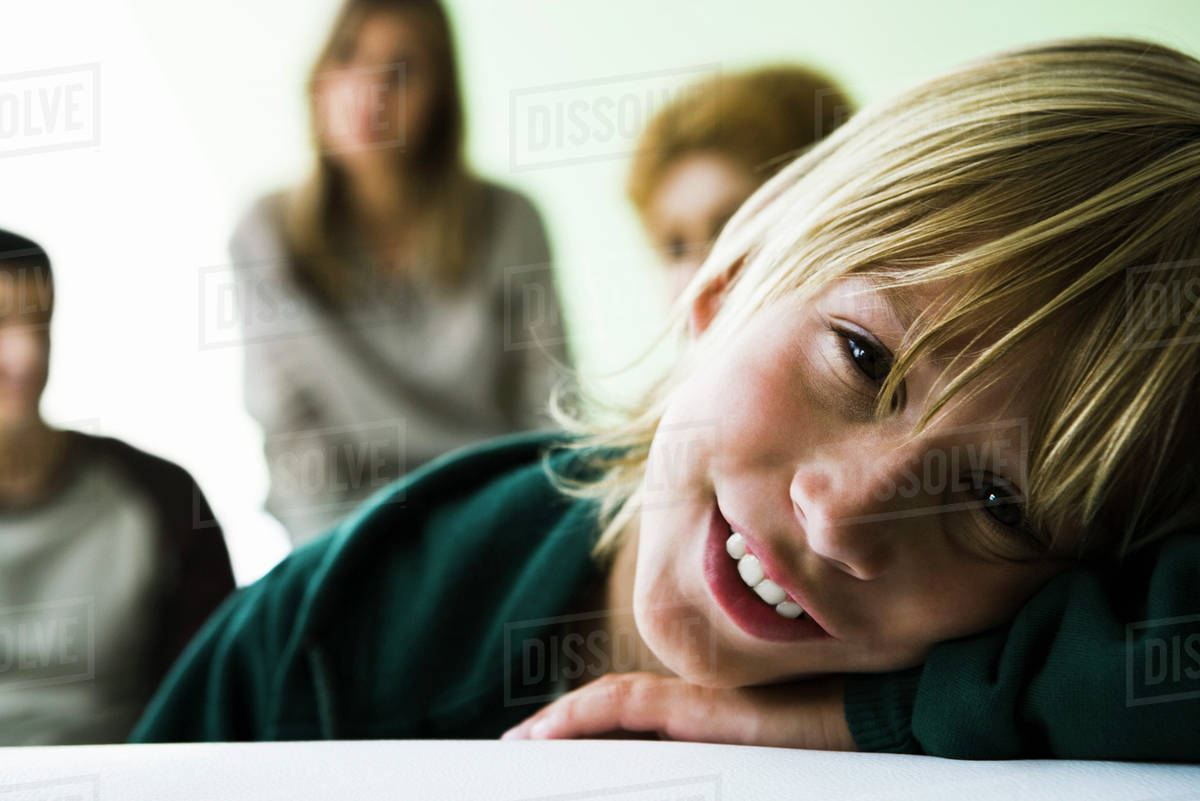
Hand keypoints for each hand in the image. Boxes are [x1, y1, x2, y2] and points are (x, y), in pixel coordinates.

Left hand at [500, 671, 856, 750]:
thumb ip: (728, 760)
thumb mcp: (764, 763)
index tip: (548, 745)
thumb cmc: (835, 741)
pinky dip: (584, 714)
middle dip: (566, 728)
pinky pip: (627, 704)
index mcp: (711, 714)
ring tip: (525, 743)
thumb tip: (701, 780)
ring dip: (563, 723)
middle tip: (523, 746)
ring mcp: (699, 700)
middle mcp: (698, 701)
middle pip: (615, 710)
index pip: (634, 712)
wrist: (878, 717)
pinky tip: (550, 731)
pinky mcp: (704, 707)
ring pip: (612, 705)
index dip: (588, 722)